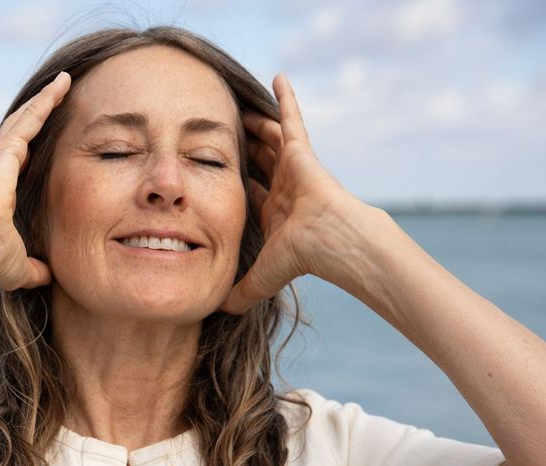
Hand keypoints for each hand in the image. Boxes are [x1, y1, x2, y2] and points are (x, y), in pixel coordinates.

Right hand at [0, 71, 70, 290]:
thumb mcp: (19, 267)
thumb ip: (34, 268)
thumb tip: (49, 277)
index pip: (19, 162)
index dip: (33, 146)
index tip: (46, 136)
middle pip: (21, 134)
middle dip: (38, 114)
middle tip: (56, 97)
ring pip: (25, 120)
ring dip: (44, 100)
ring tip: (62, 83)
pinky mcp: (5, 152)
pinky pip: (29, 119)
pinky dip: (45, 101)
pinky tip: (61, 87)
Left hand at [221, 74, 374, 314]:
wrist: (333, 243)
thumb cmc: (302, 259)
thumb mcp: (261, 276)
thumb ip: (240, 291)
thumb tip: (217, 309)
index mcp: (274, 212)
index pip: (248, 189)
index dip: (231, 178)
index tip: (212, 169)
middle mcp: (283, 187)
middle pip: (256, 160)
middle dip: (240, 146)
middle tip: (219, 129)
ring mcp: (293, 167)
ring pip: (269, 138)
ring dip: (254, 122)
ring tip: (234, 105)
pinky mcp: (301, 151)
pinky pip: (290, 118)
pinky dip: (285, 98)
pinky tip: (276, 77)